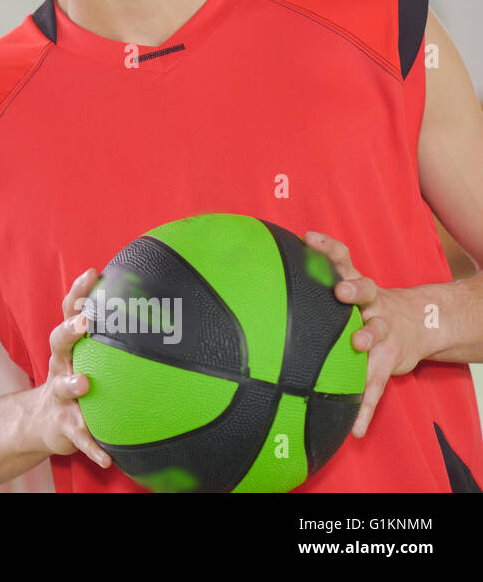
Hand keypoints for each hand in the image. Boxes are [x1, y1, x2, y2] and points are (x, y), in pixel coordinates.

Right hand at [34, 267, 111, 467]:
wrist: (42, 423)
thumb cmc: (74, 383)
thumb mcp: (87, 358)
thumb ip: (113, 340)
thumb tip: (160, 312)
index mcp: (68, 348)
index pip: (69, 312)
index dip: (78, 292)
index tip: (92, 273)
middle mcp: (60, 366)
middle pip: (57, 341)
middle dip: (69, 330)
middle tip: (84, 321)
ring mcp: (59, 397)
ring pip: (61, 386)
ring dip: (71, 383)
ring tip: (83, 383)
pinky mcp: (64, 426)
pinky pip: (78, 436)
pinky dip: (91, 447)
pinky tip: (106, 458)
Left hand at [304, 231, 428, 438]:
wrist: (416, 326)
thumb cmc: (362, 308)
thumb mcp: (343, 288)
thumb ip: (306, 284)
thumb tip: (250, 277)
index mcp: (354, 285)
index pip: (341, 259)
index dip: (326, 247)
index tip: (309, 237)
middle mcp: (371, 303)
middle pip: (365, 289)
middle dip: (353, 290)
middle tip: (340, 292)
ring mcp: (383, 330)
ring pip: (378, 329)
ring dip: (368, 336)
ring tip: (359, 343)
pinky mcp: (388, 361)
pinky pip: (375, 387)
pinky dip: (364, 408)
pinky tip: (355, 428)